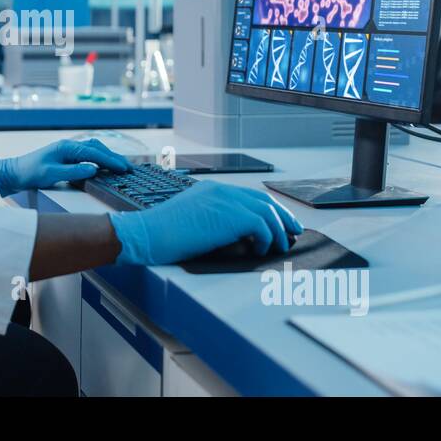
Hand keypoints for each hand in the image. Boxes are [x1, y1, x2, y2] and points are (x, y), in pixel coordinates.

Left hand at [0, 138, 130, 196]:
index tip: (123, 168)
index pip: (94, 153)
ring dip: (108, 157)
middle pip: (97, 148)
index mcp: (67, 147)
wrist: (14, 172)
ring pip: (94, 150)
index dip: (110, 161)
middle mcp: (69, 146)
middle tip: (129, 168)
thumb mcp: (51, 174)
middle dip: (114, 157)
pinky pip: (87, 155)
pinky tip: (105, 164)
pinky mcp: (66, 156)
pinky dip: (99, 158)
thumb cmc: (30, 173)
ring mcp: (68, 150)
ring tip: (121, 166)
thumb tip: (93, 169)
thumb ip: (73, 172)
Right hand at [108, 182, 302, 265]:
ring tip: (281, 247)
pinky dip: (267, 239)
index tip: (279, 223)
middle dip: (283, 216)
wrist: (146, 234)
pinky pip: (262, 226)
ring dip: (278, 232)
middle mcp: (221, 191)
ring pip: (267, 213)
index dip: (269, 209)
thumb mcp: (191, 220)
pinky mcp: (230, 216)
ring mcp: (226, 201)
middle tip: (294, 232)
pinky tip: (262, 250)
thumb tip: (238, 236)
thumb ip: (214, 221)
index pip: (249, 196)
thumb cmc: (161, 234)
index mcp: (212, 189)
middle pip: (264, 200)